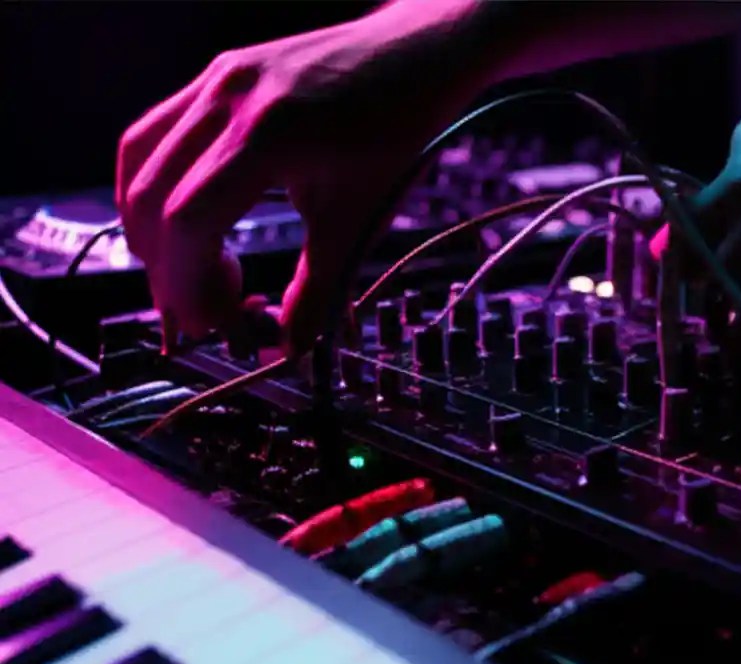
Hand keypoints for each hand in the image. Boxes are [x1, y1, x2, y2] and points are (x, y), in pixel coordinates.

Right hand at [116, 0, 491, 354]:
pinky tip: (187, 216)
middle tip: (201, 308)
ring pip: (138, 160)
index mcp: (266, 134)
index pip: (188, 219)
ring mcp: (217, 79)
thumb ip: (319, 289)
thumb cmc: (398, 124)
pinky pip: (155, 131)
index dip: (185, 282)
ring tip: (189, 268)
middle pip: (150, 195)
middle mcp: (228, 97)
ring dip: (149, 226)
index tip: (208, 321)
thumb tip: (290, 347)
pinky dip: (156, 182)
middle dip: (164, 265)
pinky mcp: (217, 73)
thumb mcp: (359, 215)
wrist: (418, 53)